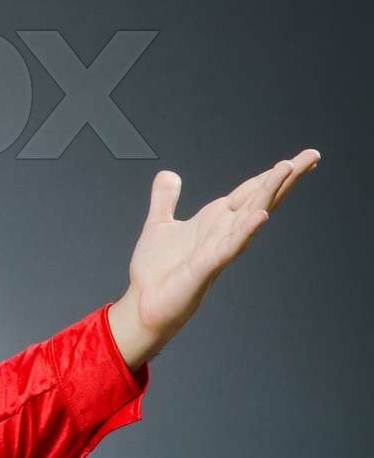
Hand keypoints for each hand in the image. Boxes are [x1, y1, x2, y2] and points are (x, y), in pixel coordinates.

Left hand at [110, 148, 321, 367]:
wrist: (144, 303)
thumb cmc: (156, 270)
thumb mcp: (158, 224)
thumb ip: (165, 199)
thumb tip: (169, 173)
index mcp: (215, 219)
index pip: (250, 191)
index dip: (272, 174)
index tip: (300, 158)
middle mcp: (223, 231)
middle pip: (261, 198)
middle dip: (285, 177)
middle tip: (313, 155)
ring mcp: (219, 248)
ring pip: (251, 215)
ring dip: (269, 192)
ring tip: (288, 168)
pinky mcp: (206, 266)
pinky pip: (231, 246)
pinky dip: (246, 230)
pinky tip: (261, 215)